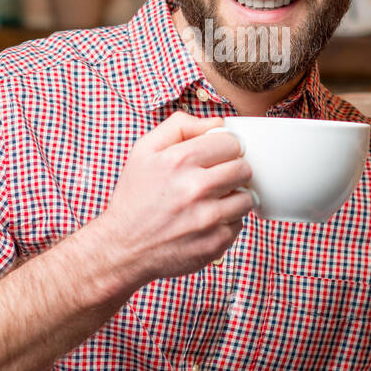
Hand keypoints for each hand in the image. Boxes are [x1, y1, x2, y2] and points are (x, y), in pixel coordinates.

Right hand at [96, 112, 253, 285]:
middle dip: (233, 170)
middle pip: (244, 169)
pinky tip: (206, 221)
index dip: (225, 148)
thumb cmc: (135, 197)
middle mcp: (196, 188)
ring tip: (213, 200)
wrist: (123, 248)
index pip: (231, 143)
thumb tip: (217, 122)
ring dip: (234, 197)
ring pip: (247, 198)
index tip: (218, 155)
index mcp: (180, 160)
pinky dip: (227, 222)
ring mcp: (208, 218)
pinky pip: (239, 224)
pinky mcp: (215, 243)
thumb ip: (180, 126)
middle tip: (218, 177)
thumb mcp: (144, 151)